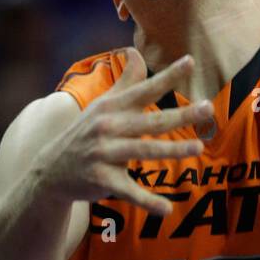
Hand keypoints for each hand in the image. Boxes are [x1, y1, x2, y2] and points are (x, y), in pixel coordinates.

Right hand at [39, 51, 211, 217]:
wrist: (51, 170)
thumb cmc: (85, 132)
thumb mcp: (102, 105)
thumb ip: (124, 81)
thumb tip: (135, 51)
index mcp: (112, 108)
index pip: (144, 89)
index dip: (167, 75)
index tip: (190, 61)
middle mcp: (108, 128)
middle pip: (150, 121)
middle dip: (181, 114)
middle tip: (208, 108)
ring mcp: (104, 154)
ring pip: (144, 151)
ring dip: (171, 150)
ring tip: (198, 147)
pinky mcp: (102, 180)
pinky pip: (129, 191)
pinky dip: (147, 201)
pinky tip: (167, 208)